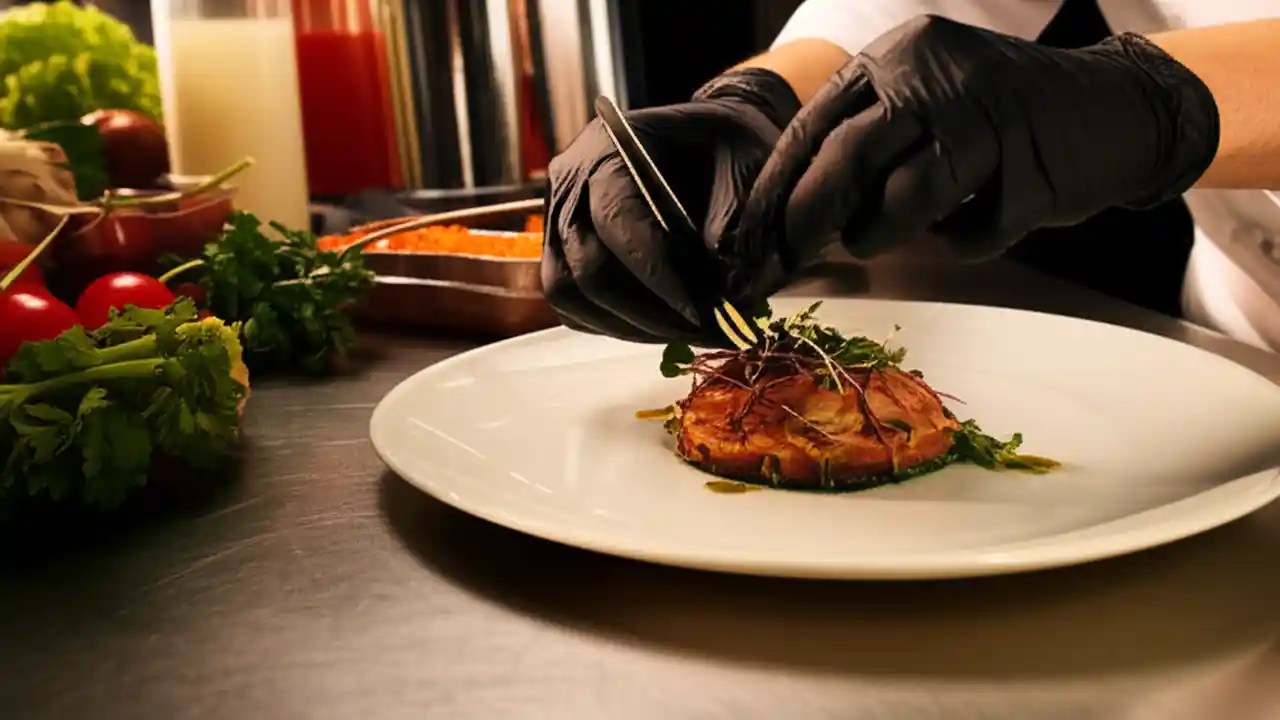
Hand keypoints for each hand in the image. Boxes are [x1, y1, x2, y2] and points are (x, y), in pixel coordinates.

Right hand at [541, 69, 798, 342]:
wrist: (710, 139)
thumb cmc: (728, 142)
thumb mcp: (746, 158)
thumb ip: (734, 213)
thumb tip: (721, 283)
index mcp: (608, 148)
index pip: (615, 222)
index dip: (657, 277)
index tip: (703, 314)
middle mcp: (569, 184)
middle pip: (585, 271)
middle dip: (650, 315)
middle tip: (706, 333)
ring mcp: (559, 222)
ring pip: (571, 296)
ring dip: (632, 328)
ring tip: (690, 335)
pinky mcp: (565, 254)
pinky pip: (575, 308)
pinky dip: (618, 327)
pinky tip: (666, 326)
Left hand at [734, 15, 1218, 300]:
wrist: (1116, 106)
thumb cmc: (999, 115)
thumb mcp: (924, 99)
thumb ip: (864, 138)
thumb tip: (790, 208)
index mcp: (901, 56)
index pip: (817, 124)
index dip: (777, 186)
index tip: (748, 234)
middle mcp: (940, 78)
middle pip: (849, 156)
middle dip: (806, 219)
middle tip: (781, 261)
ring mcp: (989, 122)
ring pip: (905, 198)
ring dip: (879, 234)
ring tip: (876, 237)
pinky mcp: (1031, 174)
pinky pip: (969, 234)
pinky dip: (961, 241)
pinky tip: (976, 218)